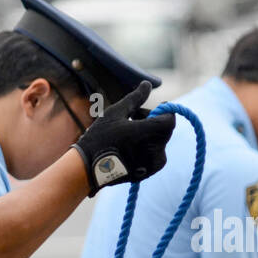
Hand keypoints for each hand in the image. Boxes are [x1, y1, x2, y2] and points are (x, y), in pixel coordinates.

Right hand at [73, 81, 176, 195]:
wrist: (87, 169)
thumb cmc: (100, 138)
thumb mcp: (116, 113)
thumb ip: (135, 98)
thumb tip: (147, 84)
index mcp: (151, 132)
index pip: (170, 117)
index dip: (161, 111)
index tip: (144, 110)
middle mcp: (156, 149)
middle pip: (164, 130)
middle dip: (152, 122)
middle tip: (130, 121)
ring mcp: (153, 164)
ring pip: (159, 143)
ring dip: (148, 136)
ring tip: (126, 136)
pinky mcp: (147, 173)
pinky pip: (153, 156)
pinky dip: (145, 150)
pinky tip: (127, 149)